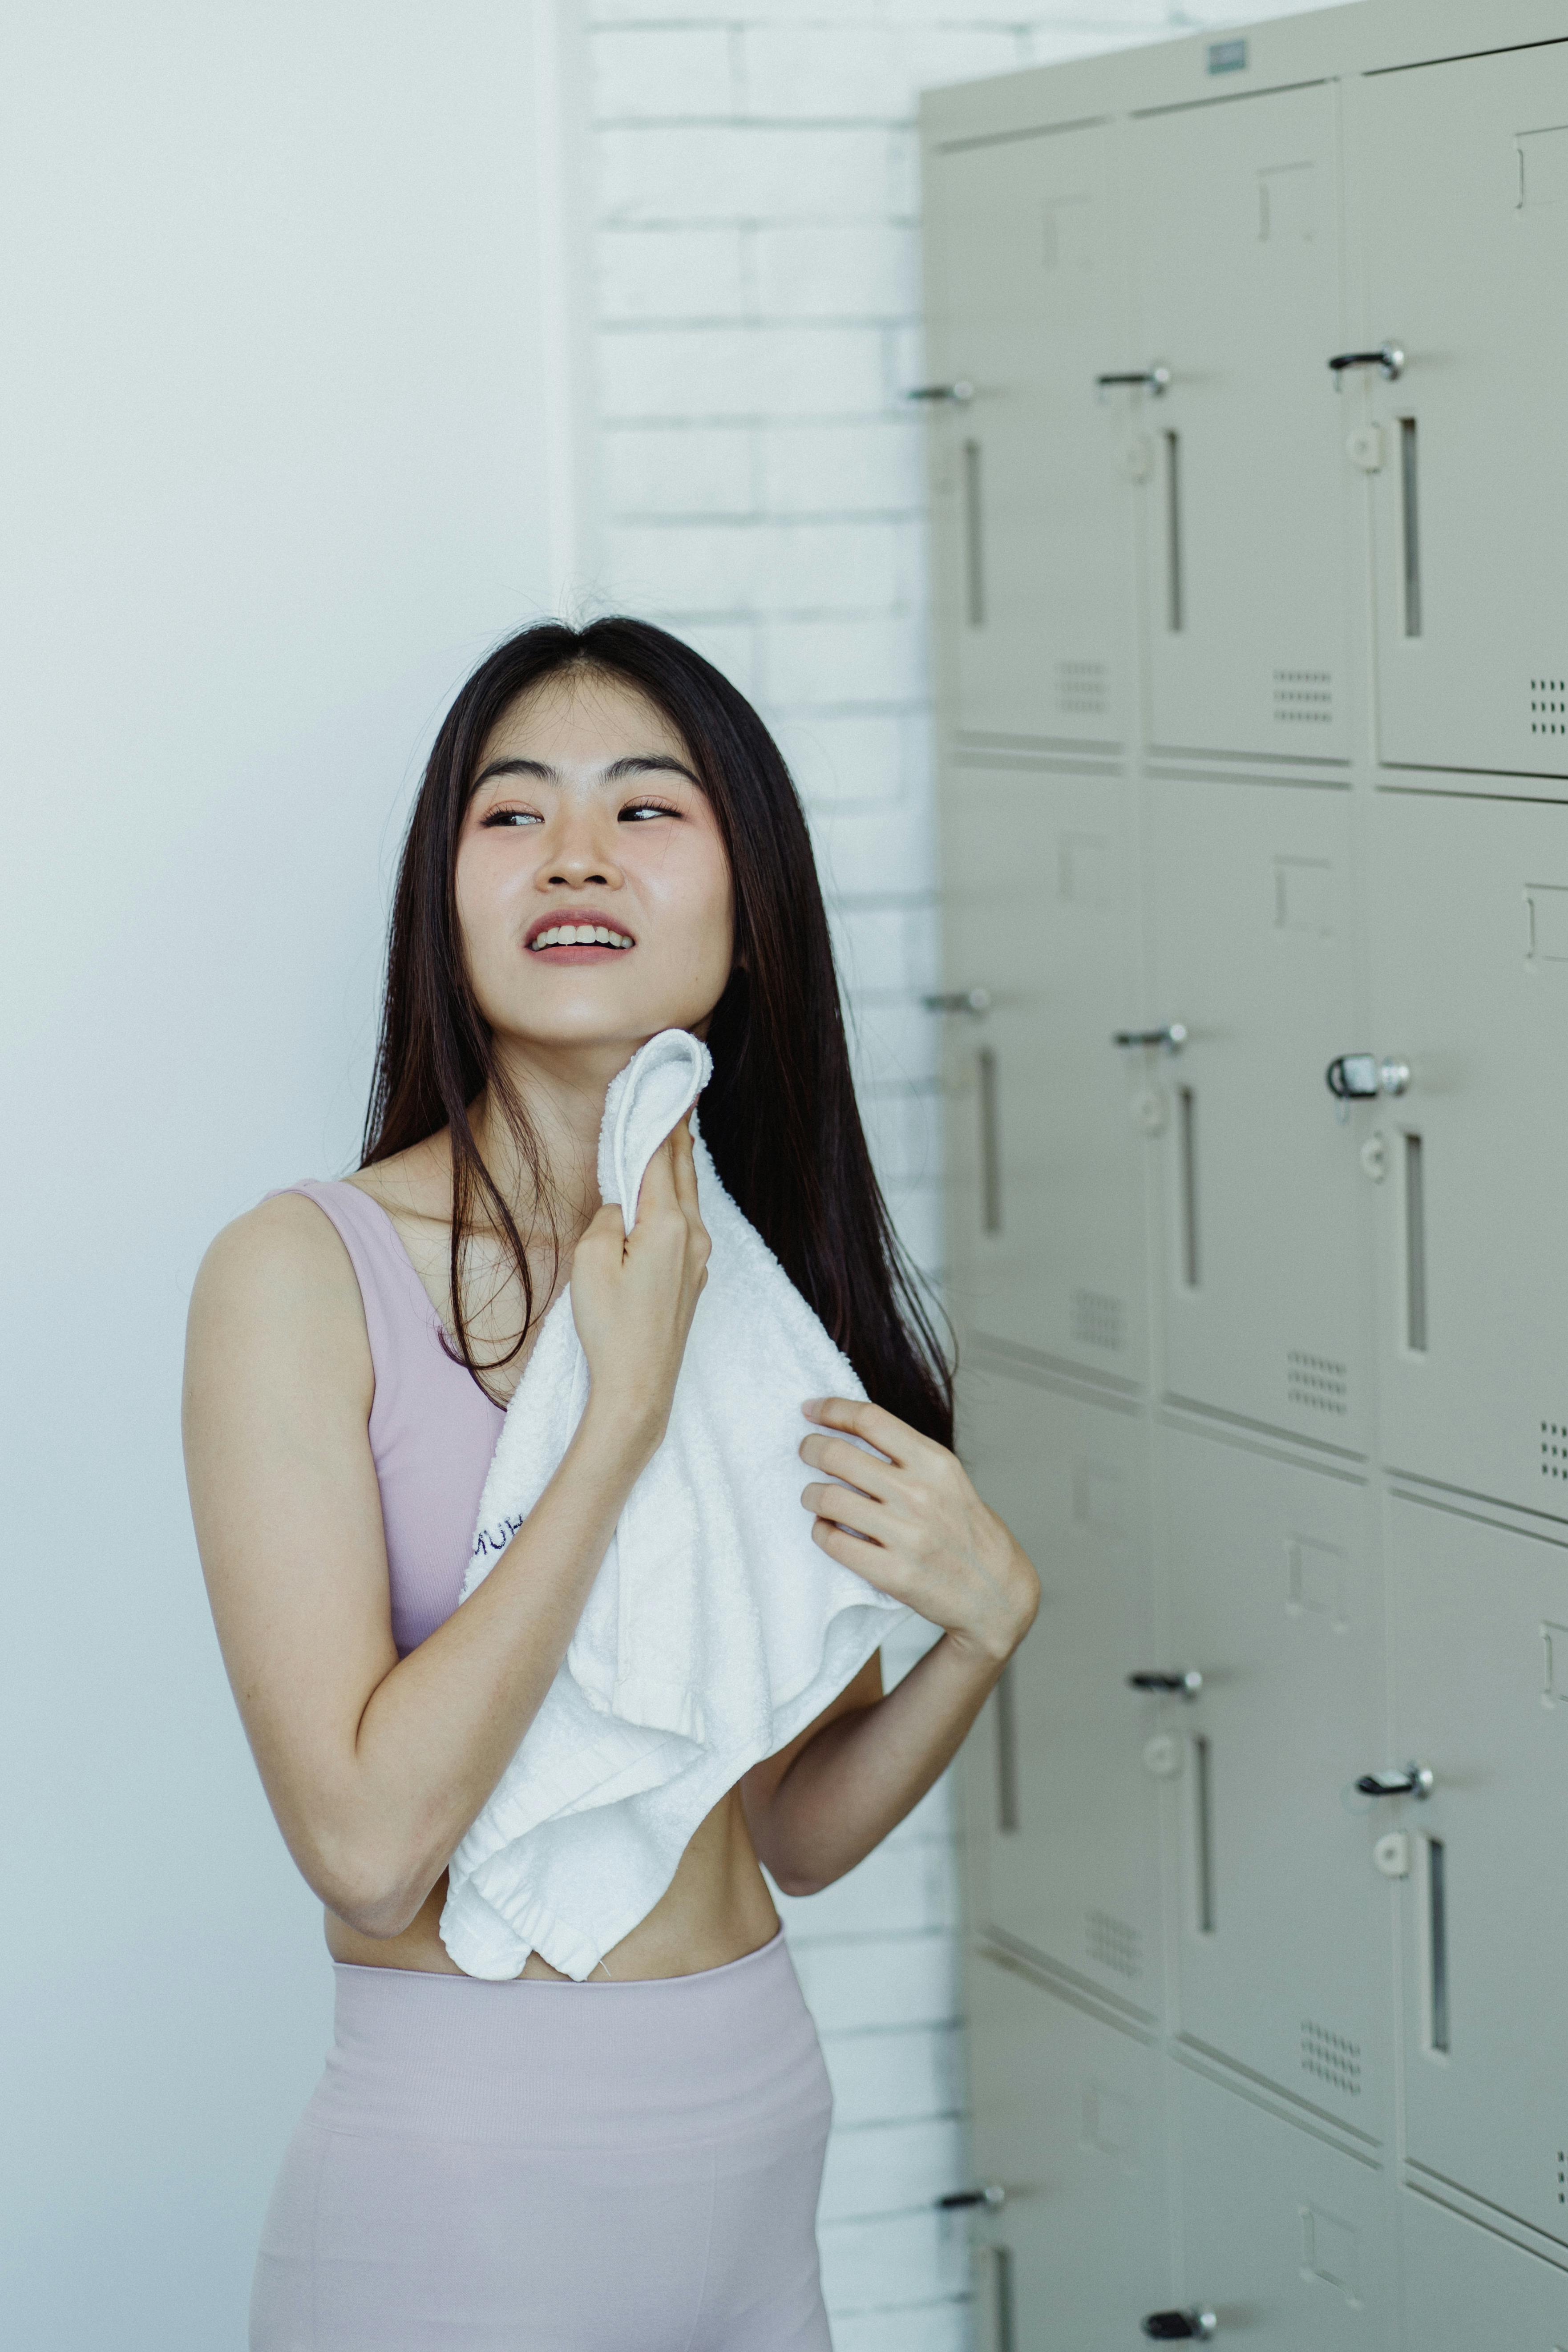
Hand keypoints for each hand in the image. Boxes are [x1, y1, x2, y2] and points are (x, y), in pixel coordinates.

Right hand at [569, 1119, 710, 1455]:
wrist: (639, 1388)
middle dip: (677, 1131)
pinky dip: (676, 1198)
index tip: (665, 1083)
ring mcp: (698, 1260)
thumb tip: (622, 1203)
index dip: (660, 1116)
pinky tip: (665, 1194)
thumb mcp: (591, 1260)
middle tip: (675, 1094)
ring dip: (678, 1165)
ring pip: (689, 1197)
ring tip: (671, 1135)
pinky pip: (686, 1224)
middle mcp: (693, 1236)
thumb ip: (608, 1217)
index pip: (663, 1154)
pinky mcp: (693, 1280)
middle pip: (684, 1169)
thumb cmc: (610, 1327)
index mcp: (668, 1223)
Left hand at [798, 1398, 1038, 1666]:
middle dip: (811, 1448)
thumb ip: (907, 1454)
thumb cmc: (966, 1530)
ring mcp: (906, 1535)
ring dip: (811, 1494)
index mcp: (935, 1463)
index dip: (832, 1409)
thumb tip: (851, 1428)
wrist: (997, 1591)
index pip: (871, 1420)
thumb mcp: (948, 1478)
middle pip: (839, 1455)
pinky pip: (833, 1542)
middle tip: (805, 1451)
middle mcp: (920, 1494)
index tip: (811, 1409)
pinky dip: (821, 1532)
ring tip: (814, 1497)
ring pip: (828, 1499)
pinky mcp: (892, 1573)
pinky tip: (827, 1529)